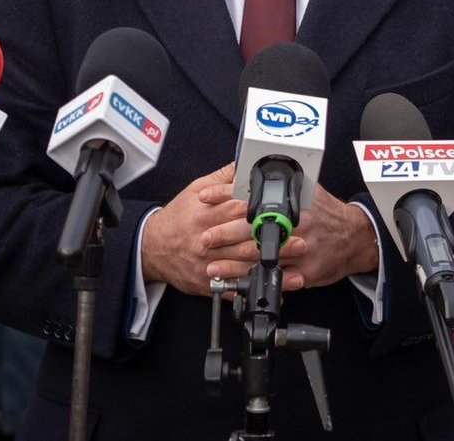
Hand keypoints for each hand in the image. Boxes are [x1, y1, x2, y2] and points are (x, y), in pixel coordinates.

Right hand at [141, 165, 302, 295]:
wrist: (151, 248)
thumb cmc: (177, 217)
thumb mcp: (195, 189)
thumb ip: (222, 178)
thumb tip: (245, 163)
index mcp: (207, 215)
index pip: (240, 212)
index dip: (265, 213)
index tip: (288, 213)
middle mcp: (208, 241)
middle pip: (246, 240)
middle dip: (275, 242)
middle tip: (302, 241)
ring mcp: (208, 265)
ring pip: (244, 267)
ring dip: (272, 268)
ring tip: (298, 268)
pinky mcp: (208, 284)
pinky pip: (235, 288)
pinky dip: (257, 289)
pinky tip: (277, 290)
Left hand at [201, 183, 380, 291]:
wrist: (355, 237)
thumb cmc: (327, 212)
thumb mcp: (307, 187)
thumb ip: (280, 180)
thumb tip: (249, 168)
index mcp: (291, 201)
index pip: (251, 195)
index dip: (225, 195)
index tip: (204, 198)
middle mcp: (295, 224)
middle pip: (252, 229)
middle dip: (223, 234)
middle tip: (203, 238)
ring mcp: (299, 250)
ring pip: (259, 258)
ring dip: (232, 264)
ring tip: (210, 267)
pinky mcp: (303, 272)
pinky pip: (273, 278)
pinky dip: (253, 282)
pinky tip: (237, 285)